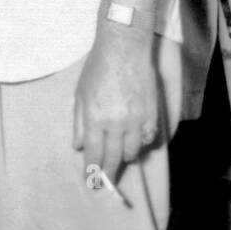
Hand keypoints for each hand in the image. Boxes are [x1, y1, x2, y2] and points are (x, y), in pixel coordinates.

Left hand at [72, 23, 159, 185]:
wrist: (125, 47)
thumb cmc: (98, 67)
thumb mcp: (81, 93)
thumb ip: (80, 122)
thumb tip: (78, 146)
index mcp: (96, 117)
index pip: (94, 154)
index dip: (92, 171)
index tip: (91, 182)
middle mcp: (117, 123)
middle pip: (113, 158)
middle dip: (108, 173)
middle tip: (104, 183)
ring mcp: (137, 119)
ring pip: (133, 152)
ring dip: (124, 157)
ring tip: (118, 157)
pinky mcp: (152, 114)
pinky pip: (148, 139)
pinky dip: (141, 144)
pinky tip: (135, 142)